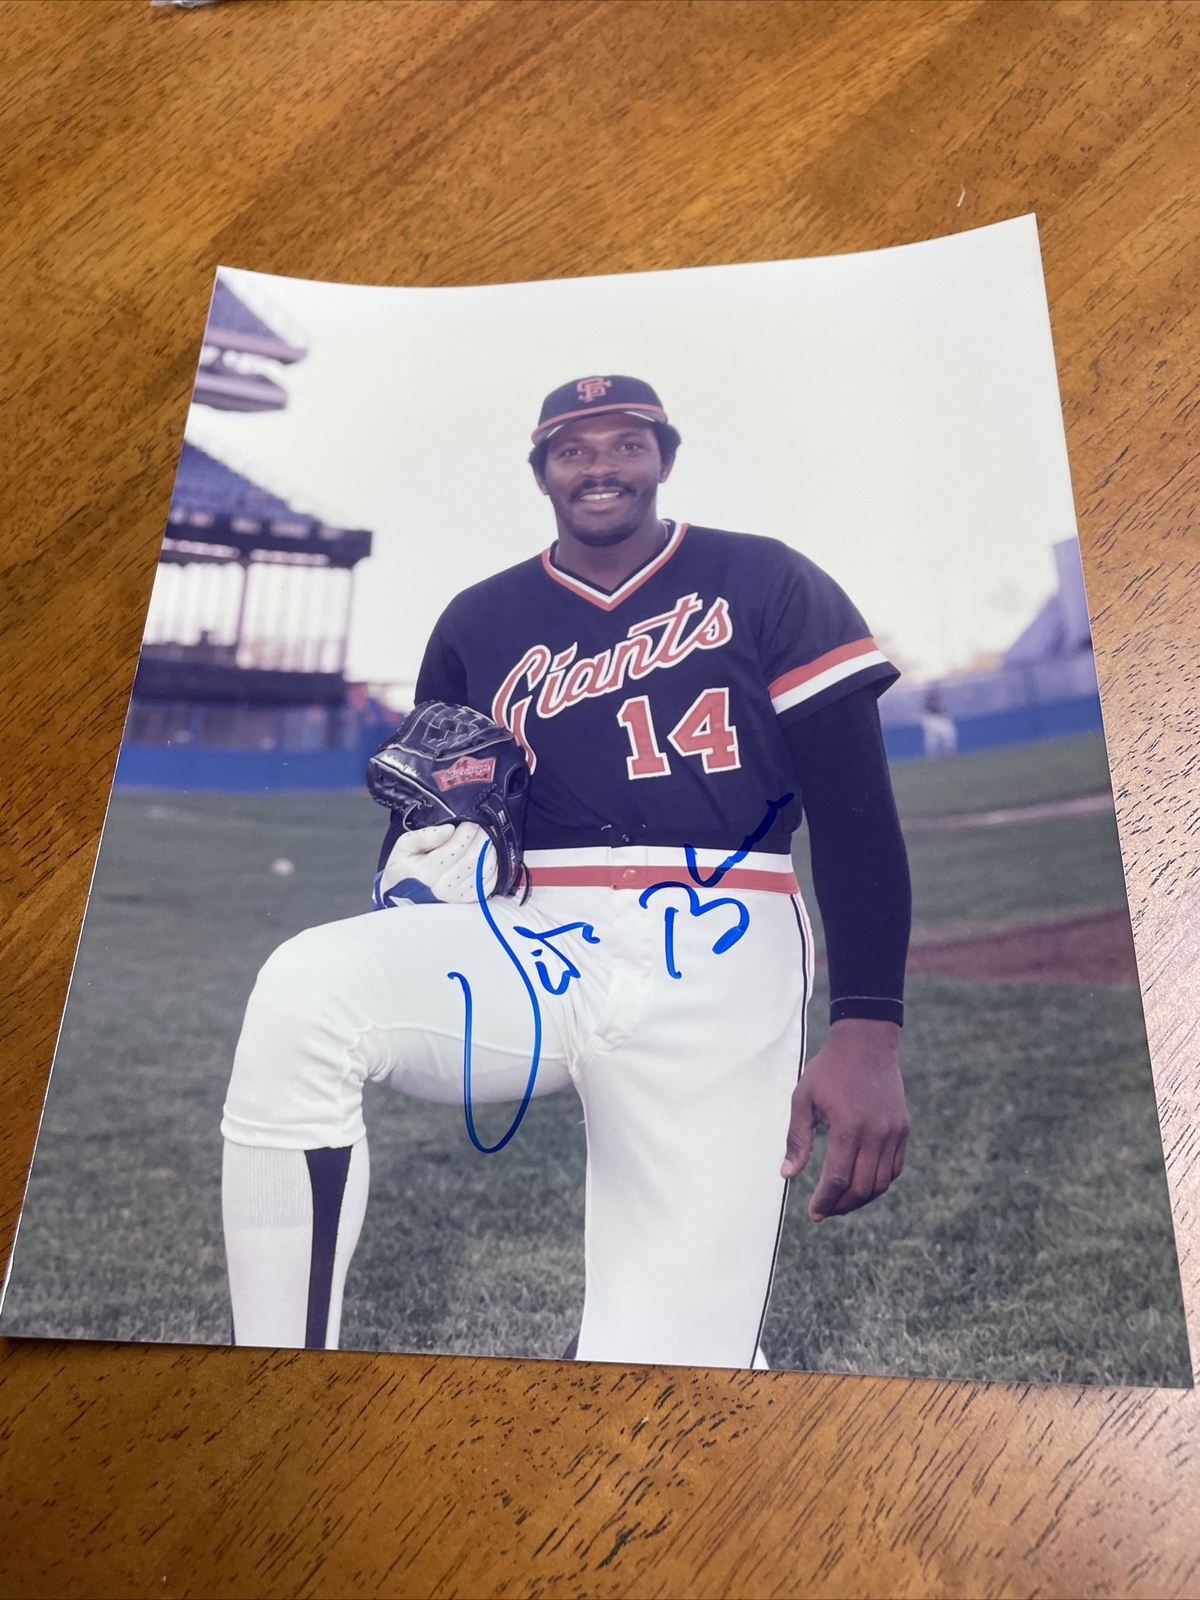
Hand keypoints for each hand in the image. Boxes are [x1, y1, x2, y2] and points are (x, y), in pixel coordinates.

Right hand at [377, 822, 496, 906]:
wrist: (401, 897)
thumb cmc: (404, 869)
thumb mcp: (404, 847)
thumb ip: (424, 836)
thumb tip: (449, 829)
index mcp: (427, 872)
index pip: (457, 846)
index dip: (468, 830)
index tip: (470, 821)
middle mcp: (445, 887)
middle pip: (474, 856)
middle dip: (482, 837)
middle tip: (481, 826)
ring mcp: (459, 896)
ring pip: (485, 868)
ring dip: (489, 849)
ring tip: (484, 838)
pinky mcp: (469, 901)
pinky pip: (490, 881)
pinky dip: (492, 865)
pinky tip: (486, 855)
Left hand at [781, 1018, 908, 1219]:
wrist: (866, 1042)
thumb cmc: (829, 1069)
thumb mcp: (804, 1099)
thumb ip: (797, 1139)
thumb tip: (788, 1174)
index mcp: (849, 1127)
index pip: (837, 1179)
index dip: (824, 1201)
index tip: (813, 1212)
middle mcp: (876, 1134)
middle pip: (861, 1187)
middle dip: (841, 1206)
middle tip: (824, 1211)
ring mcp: (894, 1132)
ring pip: (881, 1182)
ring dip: (861, 1198)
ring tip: (841, 1202)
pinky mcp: (903, 1129)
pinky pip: (894, 1168)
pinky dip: (879, 1182)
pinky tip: (861, 1183)